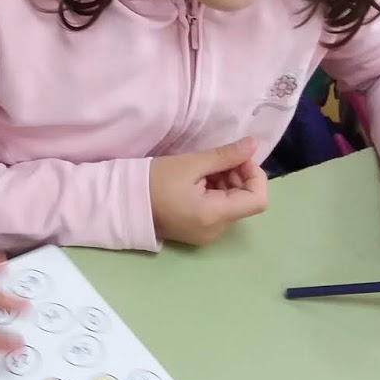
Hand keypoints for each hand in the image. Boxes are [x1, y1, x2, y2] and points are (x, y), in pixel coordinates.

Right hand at [150, 139, 268, 245]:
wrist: (122, 203)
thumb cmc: (153, 181)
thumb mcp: (190, 163)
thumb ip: (225, 155)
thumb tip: (253, 145)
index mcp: (214, 216)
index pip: (257, 200)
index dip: (254, 175)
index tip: (237, 158)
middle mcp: (215, 231)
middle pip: (245, 201)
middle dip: (238, 176)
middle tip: (218, 159)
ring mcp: (207, 234)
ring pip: (233, 205)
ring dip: (227, 183)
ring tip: (204, 169)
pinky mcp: (197, 231)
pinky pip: (218, 210)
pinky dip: (216, 192)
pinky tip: (198, 180)